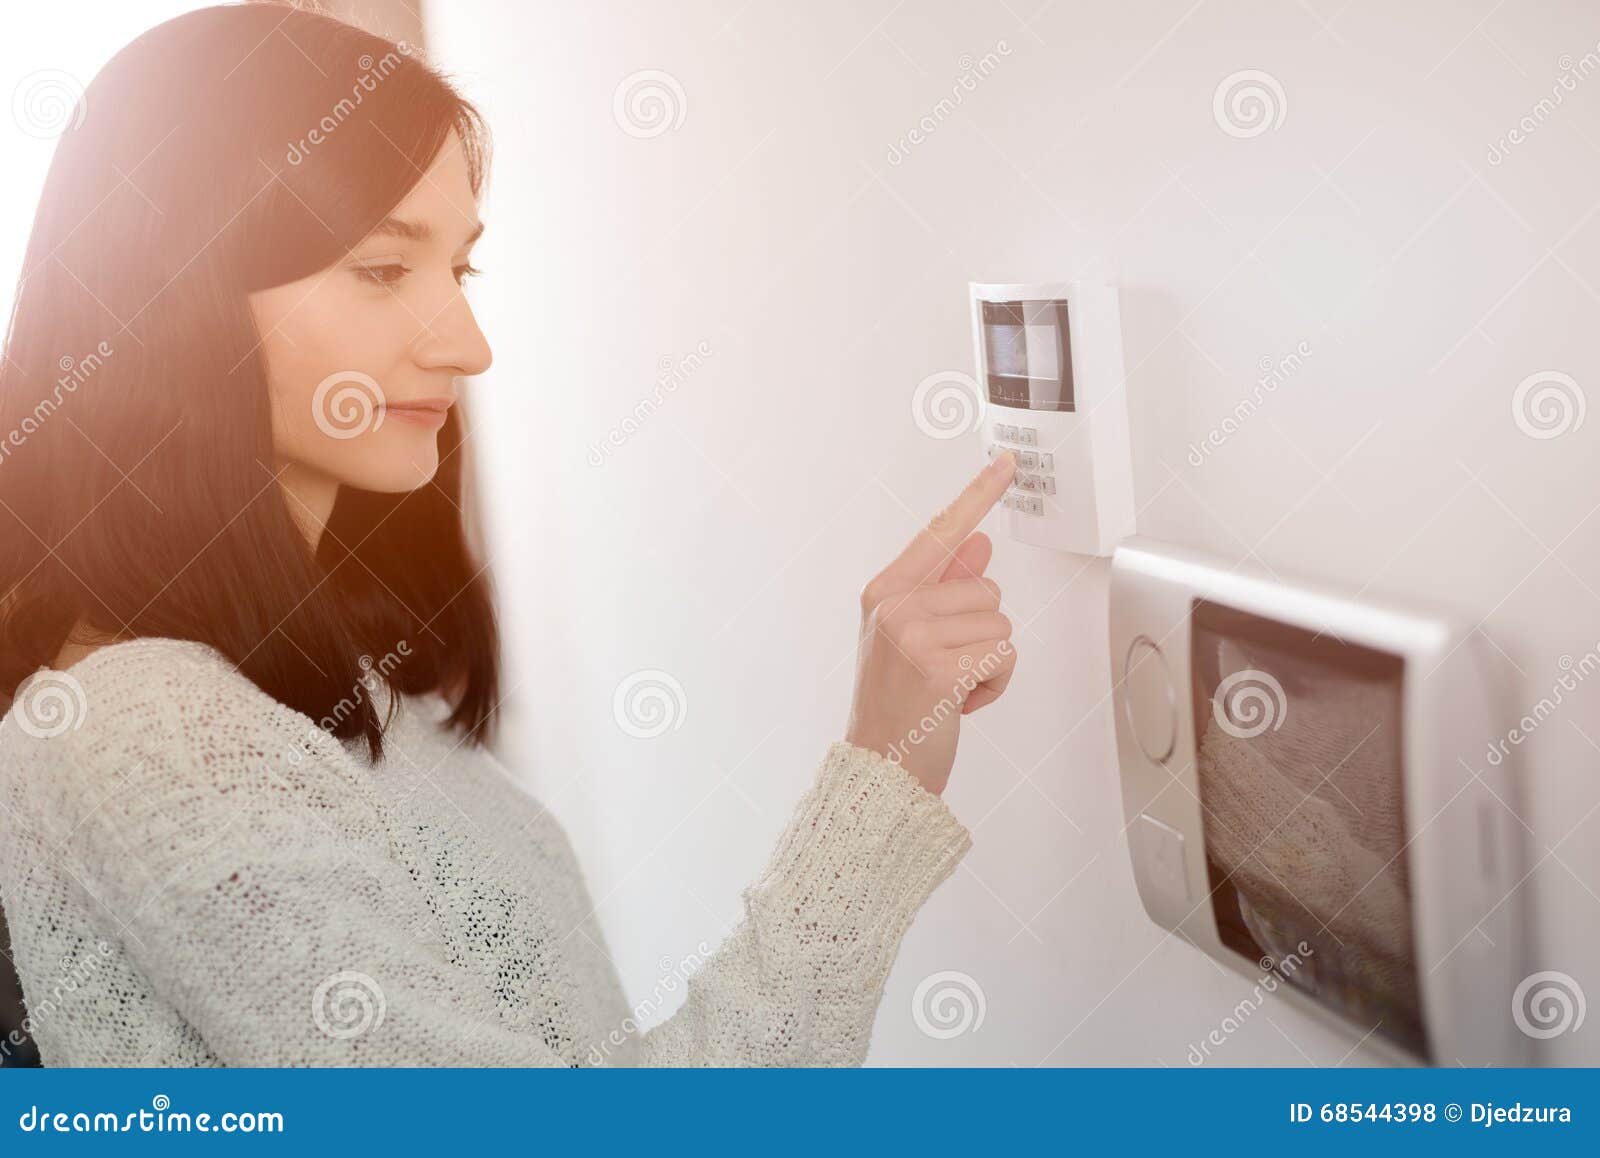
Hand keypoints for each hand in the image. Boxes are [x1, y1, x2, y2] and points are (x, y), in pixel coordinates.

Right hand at [843, 451, 1019, 795]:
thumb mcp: (914, 639)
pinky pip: (1004, 657)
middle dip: (982, 633)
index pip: (941, 531)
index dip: (978, 495)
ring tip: (952, 689)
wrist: (880, 769)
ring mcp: (913, 634)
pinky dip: (995, 686)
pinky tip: (962, 704)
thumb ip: (944, 589)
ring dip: (989, 663)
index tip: (1007, 462)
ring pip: (1000, 624)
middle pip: (986, 588)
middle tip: (946, 670)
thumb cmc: (898, 706)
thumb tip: (980, 544)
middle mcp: (895, 605)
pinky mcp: (937, 667)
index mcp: (885, 591)